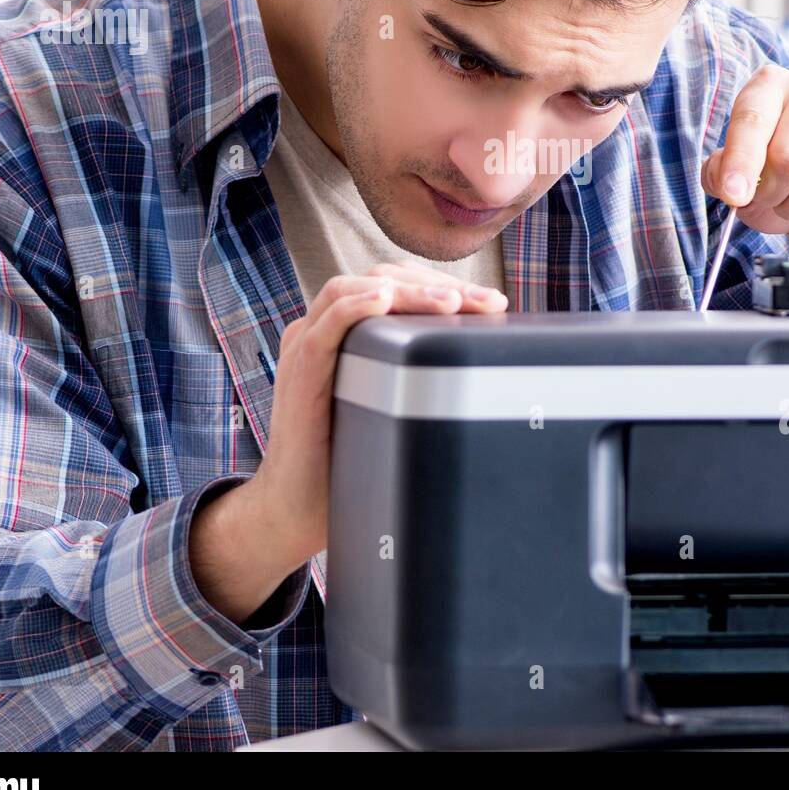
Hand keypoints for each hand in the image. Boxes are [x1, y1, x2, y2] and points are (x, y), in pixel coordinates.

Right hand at [191, 264, 505, 622]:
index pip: (397, 284)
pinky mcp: (299, 371)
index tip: (492, 305)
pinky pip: (325, 324)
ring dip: (408, 291)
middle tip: (486, 304)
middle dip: (438, 284)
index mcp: (348, 333)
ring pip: (354, 289)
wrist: (296, 511)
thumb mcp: (395, 412)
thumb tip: (487, 381)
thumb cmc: (349, 465)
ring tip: (451, 303)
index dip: (444, 284)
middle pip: (382, 278)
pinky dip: (355, 305)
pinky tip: (385, 302)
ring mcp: (308, 345)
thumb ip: (422, 386)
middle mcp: (324, 330)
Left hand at [700, 64, 788, 254]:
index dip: (740, 163)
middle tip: (767, 200)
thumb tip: (728, 183)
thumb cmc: (774, 175)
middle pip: (788, 159)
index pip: (752, 121)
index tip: (733, 195)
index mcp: (770, 84)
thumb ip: (718, 174)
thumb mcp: (735, 173)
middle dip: (770, 195)